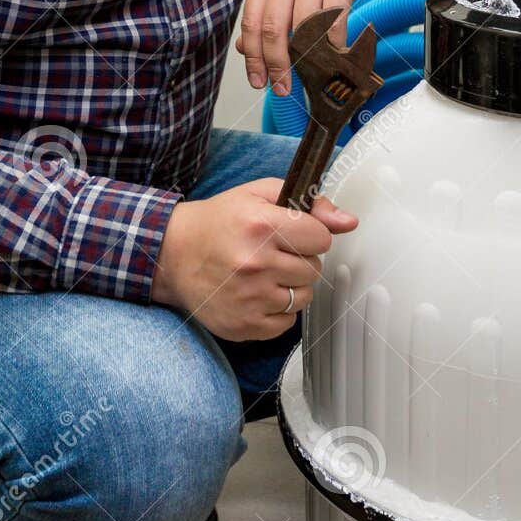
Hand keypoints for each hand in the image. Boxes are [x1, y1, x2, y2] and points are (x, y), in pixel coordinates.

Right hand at [150, 177, 358, 341]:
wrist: (173, 255)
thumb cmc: (218, 222)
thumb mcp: (259, 195)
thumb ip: (308, 203)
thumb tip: (347, 221)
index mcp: (260, 226)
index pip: (322, 238)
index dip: (310, 234)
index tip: (293, 233)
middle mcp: (255, 263)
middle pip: (314, 268)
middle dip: (299, 259)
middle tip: (272, 252)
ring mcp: (250, 298)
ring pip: (304, 296)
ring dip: (290, 285)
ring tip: (264, 273)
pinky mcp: (245, 324)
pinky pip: (287, 322)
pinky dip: (277, 310)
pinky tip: (256, 293)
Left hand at [235, 0, 430, 94]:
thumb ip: (272, 11)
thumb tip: (246, 47)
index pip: (252, 20)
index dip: (253, 56)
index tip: (259, 79)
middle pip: (273, 26)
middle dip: (276, 64)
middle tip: (283, 87)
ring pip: (303, 26)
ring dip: (309, 58)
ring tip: (315, 75)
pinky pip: (334, 19)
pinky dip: (335, 44)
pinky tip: (338, 55)